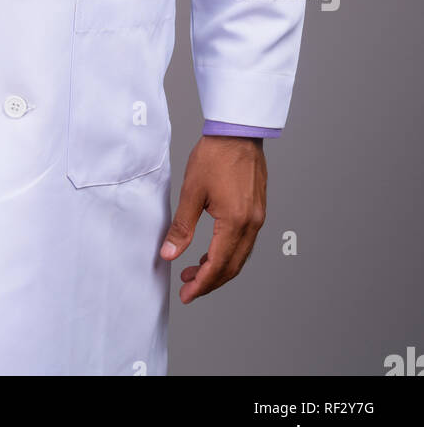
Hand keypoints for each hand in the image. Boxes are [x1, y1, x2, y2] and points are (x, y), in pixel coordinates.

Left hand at [159, 135, 266, 302]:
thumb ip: (182, 227)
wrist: (237, 131)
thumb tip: (169, 254)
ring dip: (218, 268)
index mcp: (235, 222)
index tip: (186, 295)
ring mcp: (257, 217)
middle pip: (232, 266)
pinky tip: (211, 250)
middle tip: (188, 288)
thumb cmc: (215, 155)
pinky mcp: (257, 209)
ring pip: (240, 256)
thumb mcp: (191, 191)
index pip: (218, 265)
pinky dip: (228, 253)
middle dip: (210, 281)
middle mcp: (251, 224)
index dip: (201, 284)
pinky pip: (244, 242)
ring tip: (194, 271)